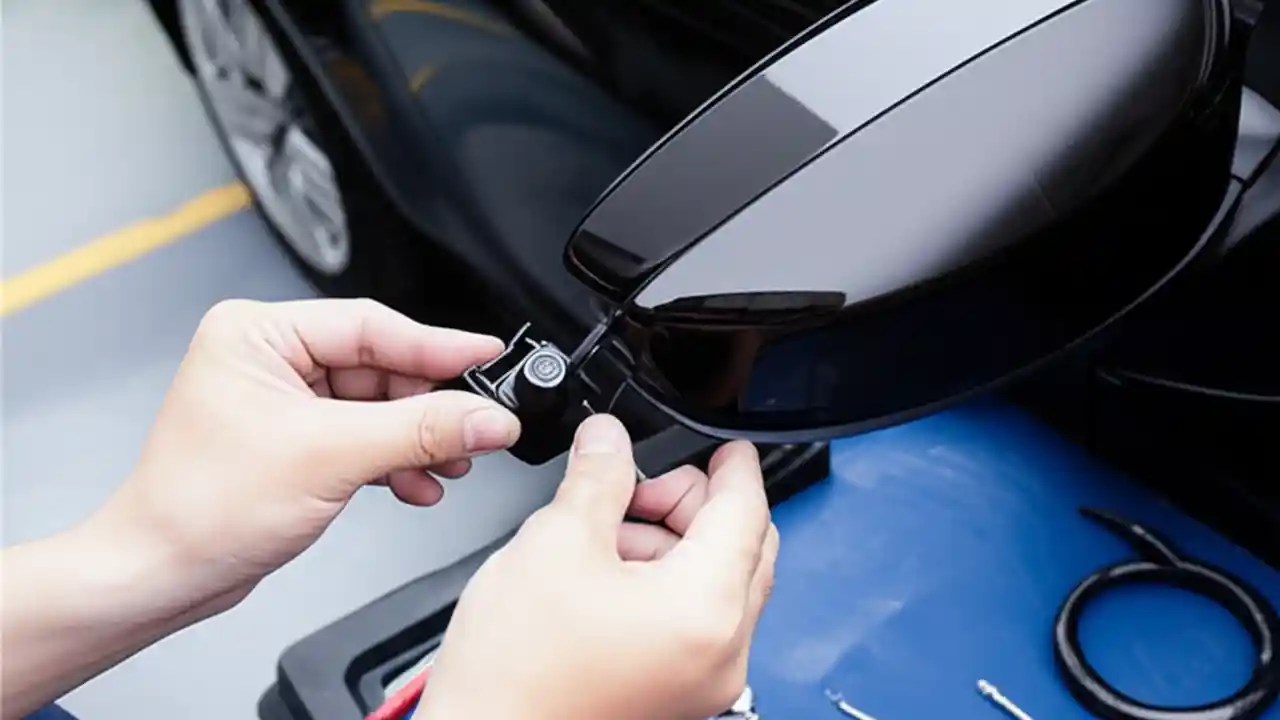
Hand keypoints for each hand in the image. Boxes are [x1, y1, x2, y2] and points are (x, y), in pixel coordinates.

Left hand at [93, 298, 521, 614]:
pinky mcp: (295, 440)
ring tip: (449, 464)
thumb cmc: (200, 509)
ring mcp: (282, 401)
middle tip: (476, 427)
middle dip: (428, 407)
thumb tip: (487, 416)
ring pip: (378, 407)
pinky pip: (364, 436)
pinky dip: (394, 461)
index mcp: (257, 333)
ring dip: (417, 439)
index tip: (486, 357)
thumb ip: (420, 431)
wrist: (162, 575)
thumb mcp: (331, 457)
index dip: (437, 346)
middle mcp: (267, 358)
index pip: (371, 325)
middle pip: (380, 367)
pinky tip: (417, 484)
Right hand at [418, 415, 777, 719]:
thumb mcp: (556, 542)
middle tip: (637, 487)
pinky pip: (695, 621)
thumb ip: (598, 476)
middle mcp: (721, 653)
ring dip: (673, 544)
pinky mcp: (677, 693)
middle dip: (695, 505)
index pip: (747, 513)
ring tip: (604, 535)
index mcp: (705, 610)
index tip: (724, 445)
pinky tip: (608, 573)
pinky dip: (665, 585)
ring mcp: (703, 680)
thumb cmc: (516, 674)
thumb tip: (610, 440)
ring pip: (717, 584)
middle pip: (742, 549)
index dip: (733, 466)